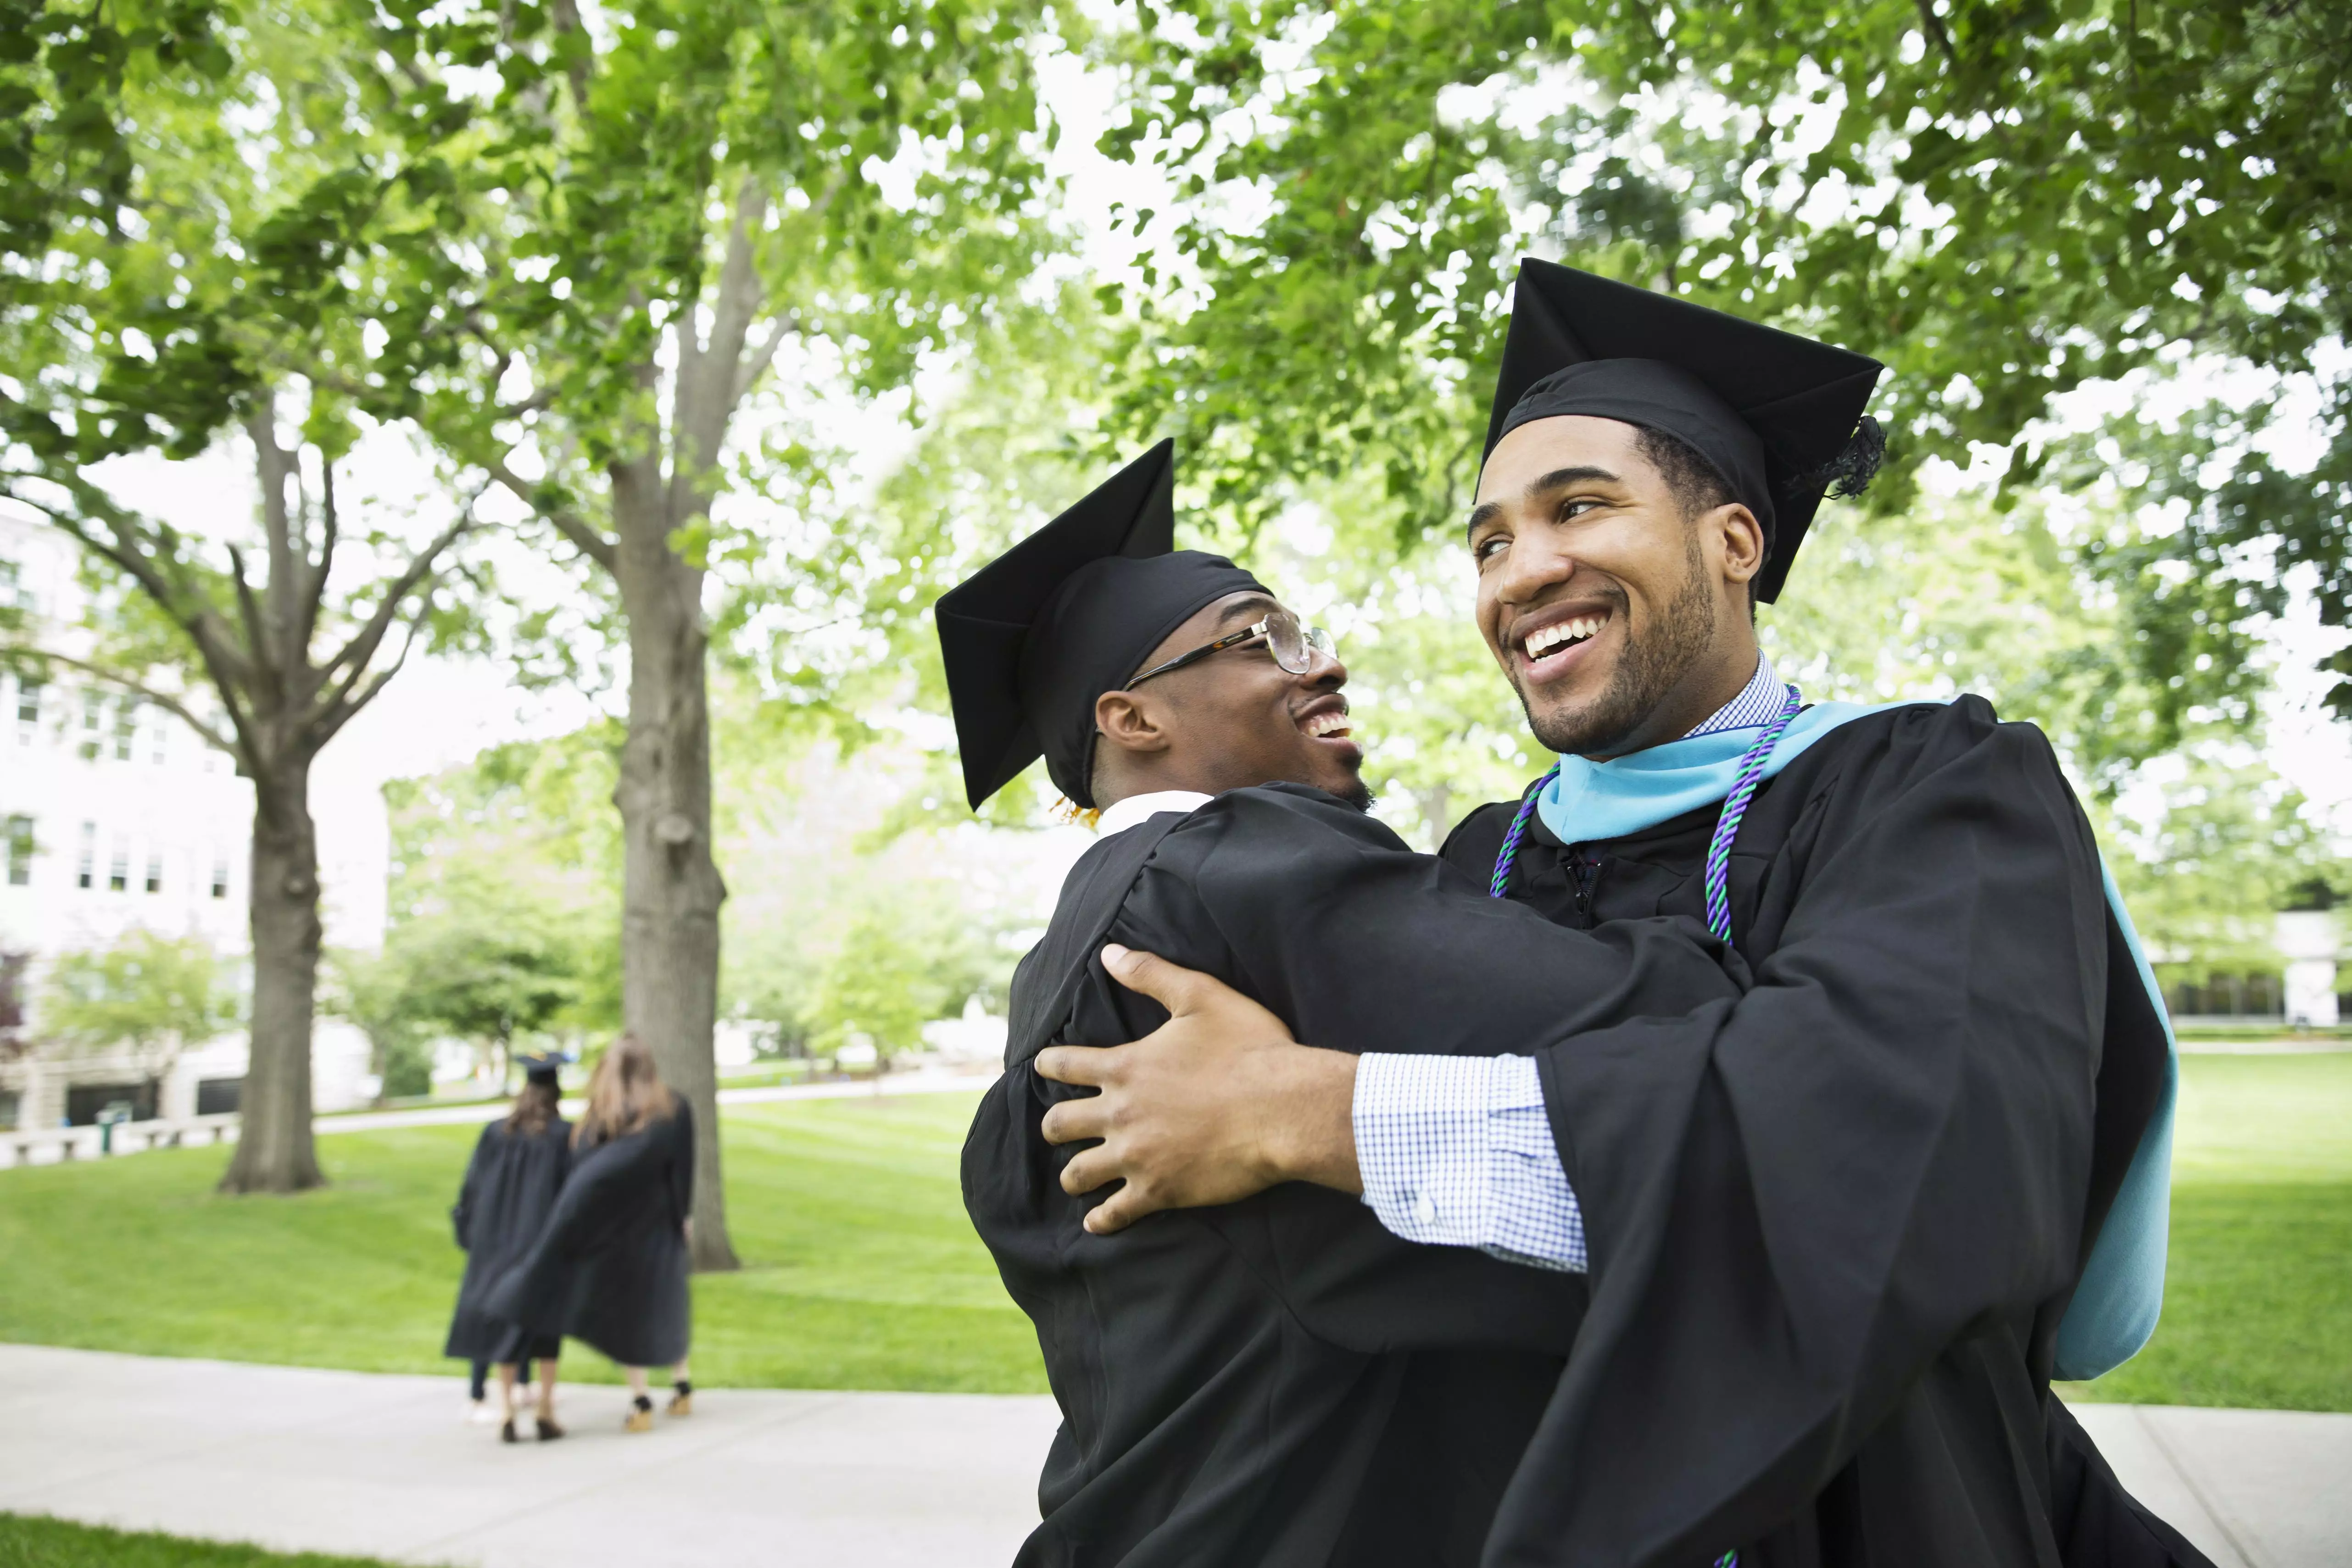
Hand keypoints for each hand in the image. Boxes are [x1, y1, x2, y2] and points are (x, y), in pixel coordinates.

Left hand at [1034, 944, 1361, 1233]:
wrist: (1284, 1108)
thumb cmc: (1249, 1049)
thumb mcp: (1201, 996)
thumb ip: (1151, 974)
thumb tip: (1109, 953)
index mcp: (1125, 1068)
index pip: (1066, 1065)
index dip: (1050, 1064)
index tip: (1044, 1066)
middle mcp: (1120, 1114)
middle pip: (1060, 1124)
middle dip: (1054, 1126)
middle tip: (1057, 1128)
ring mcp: (1137, 1156)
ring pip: (1079, 1172)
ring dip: (1073, 1174)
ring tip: (1075, 1177)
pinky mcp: (1159, 1191)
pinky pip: (1115, 1213)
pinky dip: (1101, 1220)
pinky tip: (1095, 1222)